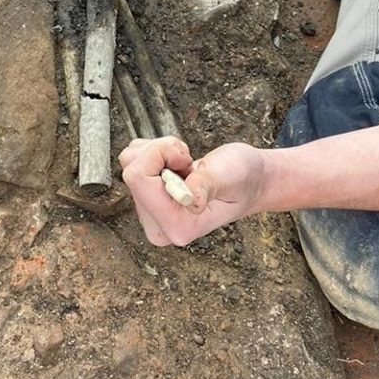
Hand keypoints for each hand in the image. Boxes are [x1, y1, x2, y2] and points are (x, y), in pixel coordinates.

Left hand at [119, 135, 267, 246]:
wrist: (248, 181)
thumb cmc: (243, 180)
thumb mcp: (230, 177)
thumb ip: (208, 185)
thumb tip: (192, 199)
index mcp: (178, 227)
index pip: (137, 179)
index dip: (160, 155)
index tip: (186, 160)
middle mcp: (159, 226)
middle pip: (131, 171)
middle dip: (160, 152)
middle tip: (189, 161)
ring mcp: (150, 213)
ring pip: (129, 163)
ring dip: (158, 151)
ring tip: (186, 164)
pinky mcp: (145, 198)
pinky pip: (132, 161)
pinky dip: (154, 152)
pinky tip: (178, 165)